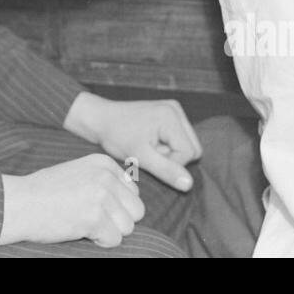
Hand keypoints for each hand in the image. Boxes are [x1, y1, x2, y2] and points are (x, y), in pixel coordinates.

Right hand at [0, 154, 144, 247]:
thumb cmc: (45, 192)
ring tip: (84, 223)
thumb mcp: (78, 173)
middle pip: (136, 211)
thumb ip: (105, 179)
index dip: (116, 206)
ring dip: (109, 232)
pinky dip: (99, 242)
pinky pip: (114, 240)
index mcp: (103, 163)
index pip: (133, 193)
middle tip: (93, 219)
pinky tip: (79, 230)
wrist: (18, 204)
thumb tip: (135, 195)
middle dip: (118, 220)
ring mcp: (100, 196)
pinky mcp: (94, 218)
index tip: (93, 206)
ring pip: (128, 227)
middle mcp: (105, 176)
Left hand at [63, 93, 200, 191]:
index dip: (171, 163)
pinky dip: (166, 146)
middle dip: (172, 157)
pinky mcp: (169, 114)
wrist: (100, 119)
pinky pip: (180, 139)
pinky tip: (149, 142)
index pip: (189, 152)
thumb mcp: (140, 156)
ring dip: (169, 153)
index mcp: (171, 115)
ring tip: (147, 147)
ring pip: (187, 145)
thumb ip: (166, 170)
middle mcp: (176, 109)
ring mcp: (173, 110)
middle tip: (148, 153)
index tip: (149, 158)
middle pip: (193, 148)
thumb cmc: (116, 136)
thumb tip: (189, 184)